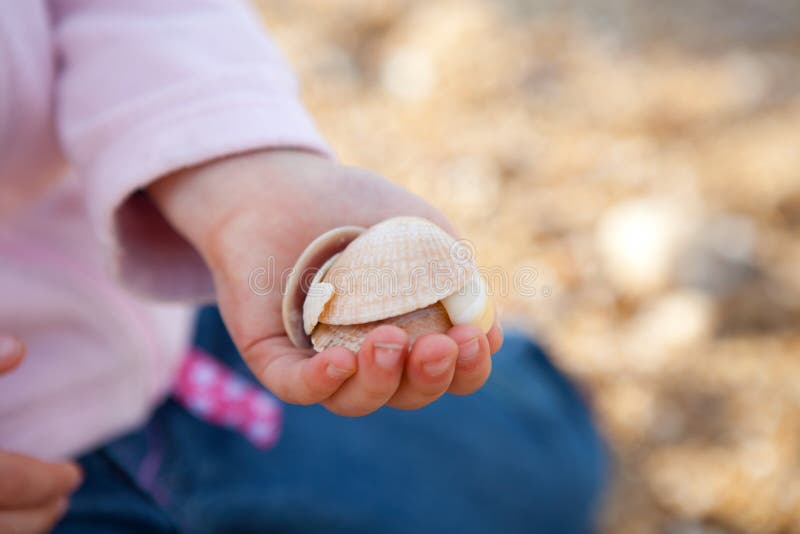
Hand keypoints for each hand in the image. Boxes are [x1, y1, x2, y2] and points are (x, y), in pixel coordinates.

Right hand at [0, 335, 82, 533]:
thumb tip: (19, 348)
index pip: (13, 481)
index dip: (48, 482)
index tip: (74, 477)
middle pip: (4, 526)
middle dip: (37, 517)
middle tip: (62, 502)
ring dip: (18, 530)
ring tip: (41, 516)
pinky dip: (3, 530)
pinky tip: (9, 521)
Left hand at [150, 150, 501, 415]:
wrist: (286, 180)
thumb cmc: (357, 207)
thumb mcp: (422, 234)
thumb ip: (456, 279)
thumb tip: (489, 337)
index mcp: (411, 332)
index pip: (447, 372)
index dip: (467, 368)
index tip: (473, 338)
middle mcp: (368, 355)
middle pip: (407, 394)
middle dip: (429, 379)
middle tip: (438, 347)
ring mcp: (320, 358)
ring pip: (354, 400)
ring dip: (379, 381)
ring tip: (388, 341)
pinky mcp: (273, 354)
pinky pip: (296, 386)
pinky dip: (320, 382)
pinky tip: (339, 362)